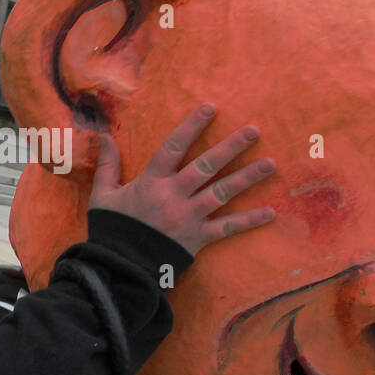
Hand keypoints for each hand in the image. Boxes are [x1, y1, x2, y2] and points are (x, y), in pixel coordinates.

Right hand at [90, 103, 275, 255]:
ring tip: (270, 163)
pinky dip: (249, 221)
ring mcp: (189, 216)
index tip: (211, 107)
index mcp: (151, 181)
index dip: (192, 126)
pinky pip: (227, 227)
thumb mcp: (103, 194)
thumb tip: (104, 135)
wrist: (120, 267)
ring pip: (222, 192)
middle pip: (207, 165)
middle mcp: (174, 195)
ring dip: (247, 177)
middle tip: (255, 130)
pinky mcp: (198, 237)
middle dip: (232, 146)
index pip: (174, 146)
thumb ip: (108, 164)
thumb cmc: (112, 228)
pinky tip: (270, 212)